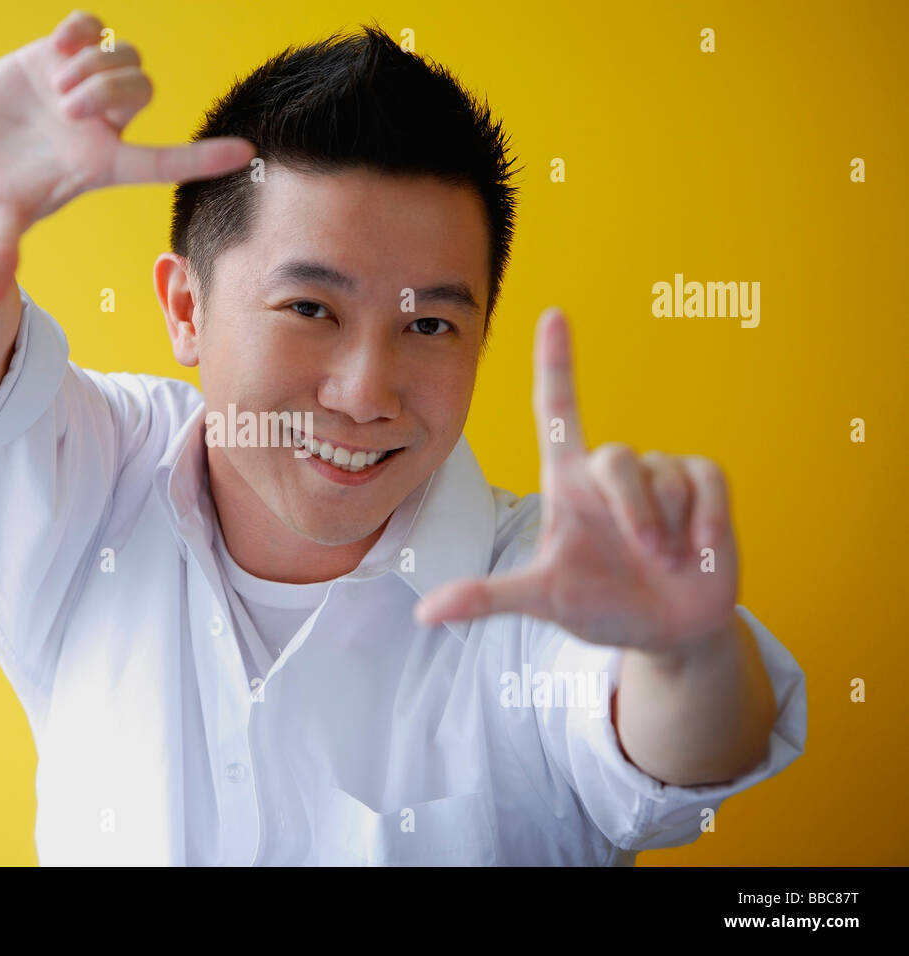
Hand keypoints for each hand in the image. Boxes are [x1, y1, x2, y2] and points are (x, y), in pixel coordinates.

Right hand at [0, 9, 256, 309]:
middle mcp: (97, 127)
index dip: (204, 158)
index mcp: (97, 166)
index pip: (163, 161)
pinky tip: (56, 46)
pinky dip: (82, 29)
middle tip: (66, 108)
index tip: (248, 152)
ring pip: (126, 59)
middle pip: (144, 91)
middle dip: (110, 91)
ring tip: (56, 86)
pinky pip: (92, 27)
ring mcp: (78, 88)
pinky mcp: (52, 57)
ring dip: (96, 65)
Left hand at [414, 307, 739, 653]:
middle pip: (616, 458)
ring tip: (664, 562)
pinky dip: (707, 521)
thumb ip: (487, 598)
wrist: (664, 630)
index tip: (552, 314)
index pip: (558, 409)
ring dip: (666, 528)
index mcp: (566, 483)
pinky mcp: (706, 487)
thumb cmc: (598, 603)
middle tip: (645, 557)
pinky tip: (699, 552)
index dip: (555, 363)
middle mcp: (611, 472)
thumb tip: (424, 615)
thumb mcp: (541, 600)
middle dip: (633, 512)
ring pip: (665, 477)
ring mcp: (661, 475)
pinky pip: (707, 481)